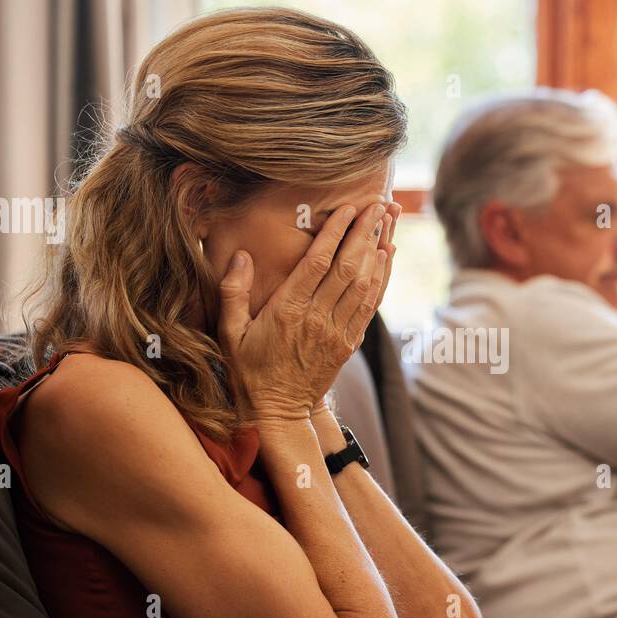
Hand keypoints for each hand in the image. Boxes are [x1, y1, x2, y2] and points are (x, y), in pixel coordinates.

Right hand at [217, 201, 398, 424]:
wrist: (277, 413)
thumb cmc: (247, 370)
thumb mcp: (229, 332)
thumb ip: (232, 293)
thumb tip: (241, 255)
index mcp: (287, 311)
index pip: (318, 263)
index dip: (336, 233)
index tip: (348, 208)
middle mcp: (316, 319)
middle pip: (347, 268)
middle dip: (365, 233)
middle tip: (378, 205)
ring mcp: (336, 333)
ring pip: (364, 284)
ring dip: (378, 250)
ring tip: (387, 222)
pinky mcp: (347, 344)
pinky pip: (369, 306)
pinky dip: (381, 279)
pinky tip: (387, 257)